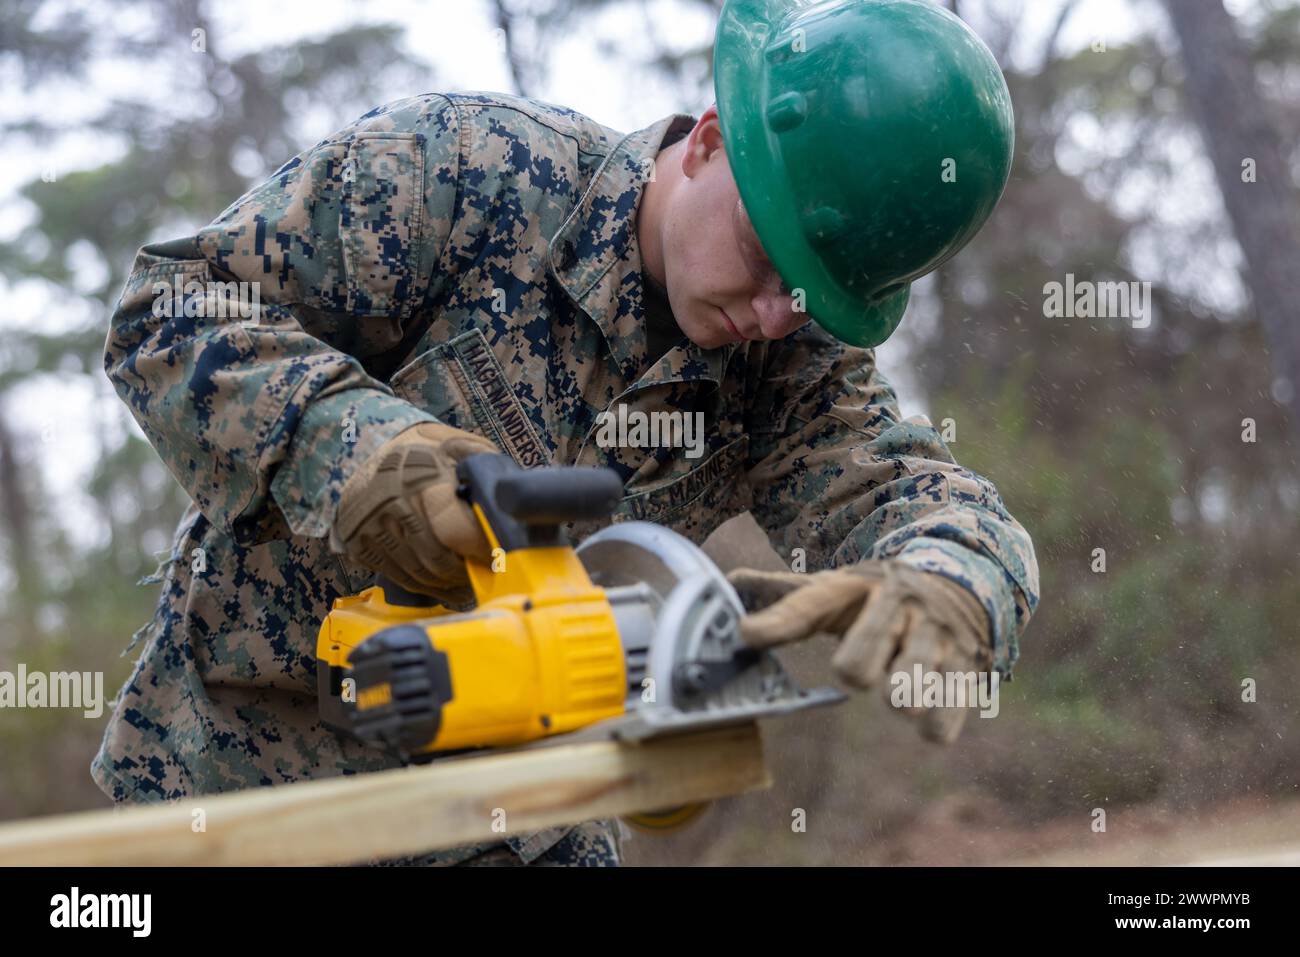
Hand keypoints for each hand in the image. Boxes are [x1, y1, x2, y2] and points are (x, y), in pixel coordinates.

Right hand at [330, 422, 498, 603]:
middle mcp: (391, 502)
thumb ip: (489, 476)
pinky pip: (398, 577)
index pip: (456, 531)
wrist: (373, 448)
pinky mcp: (356, 542)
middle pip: (438, 560)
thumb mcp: (464, 449)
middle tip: (486, 573)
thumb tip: (517, 510)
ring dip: (447, 583)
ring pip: (418, 575)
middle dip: (467, 571)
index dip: (480, 548)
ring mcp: (370, 524)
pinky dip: (423, 585)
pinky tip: (441, 581)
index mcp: (423, 476)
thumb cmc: (431, 452)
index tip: (499, 554)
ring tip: (466, 579)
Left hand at [726, 561, 993, 742]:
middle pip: (857, 665)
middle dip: (854, 672)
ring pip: (906, 694)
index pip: (807, 606)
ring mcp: (938, 636)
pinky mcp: (970, 666)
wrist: (963, 578)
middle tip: (861, 669)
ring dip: (899, 700)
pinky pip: (945, 716)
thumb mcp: (836, 587)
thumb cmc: (879, 595)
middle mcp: (898, 605)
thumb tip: (728, 584)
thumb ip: (785, 597)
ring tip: (902, 690)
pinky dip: (934, 724)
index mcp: (856, 586)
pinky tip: (930, 709)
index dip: (775, 624)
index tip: (745, 637)